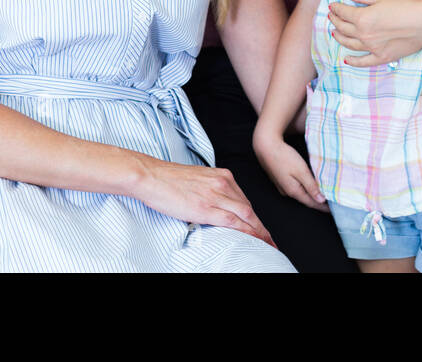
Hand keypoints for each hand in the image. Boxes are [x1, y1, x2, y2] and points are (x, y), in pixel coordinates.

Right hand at [136, 159, 278, 246]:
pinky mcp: (206, 207)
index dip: (255, 217)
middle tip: (270, 240)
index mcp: (222, 176)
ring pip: (246, 215)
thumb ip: (211, 191)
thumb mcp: (198, 180)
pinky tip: (253, 240)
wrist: (151, 176)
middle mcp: (224, 183)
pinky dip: (247, 231)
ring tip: (267, 245)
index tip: (262, 228)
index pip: (245, 200)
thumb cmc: (168, 180)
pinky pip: (233, 221)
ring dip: (259, 232)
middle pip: (249, 208)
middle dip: (262, 226)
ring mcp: (216, 195)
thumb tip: (217, 206)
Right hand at [253, 131, 327, 211]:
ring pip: (300, 192)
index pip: (312, 202)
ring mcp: (282, 185)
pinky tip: (309, 184)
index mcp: (293, 191)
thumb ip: (311, 186)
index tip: (334, 210)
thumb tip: (321, 200)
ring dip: (311, 193)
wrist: (265, 146)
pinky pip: (295, 186)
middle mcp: (287, 191)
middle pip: (306, 199)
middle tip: (331, 202)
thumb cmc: (284, 157)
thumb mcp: (301, 171)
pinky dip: (304, 187)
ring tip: (322, 193)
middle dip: (318, 201)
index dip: (323, 207)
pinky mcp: (280, 179)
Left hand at [328, 0, 421, 66]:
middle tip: (332, 17)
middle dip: (335, 21)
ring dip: (339, 38)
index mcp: (362, 18)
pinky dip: (353, 61)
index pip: (343, 12)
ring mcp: (372, 48)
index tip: (332, 5)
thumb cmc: (405, 7)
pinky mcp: (382, 57)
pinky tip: (346, 59)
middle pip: (343, 28)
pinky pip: (363, 62)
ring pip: (349, 44)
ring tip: (335, 33)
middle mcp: (364, 34)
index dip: (336, 8)